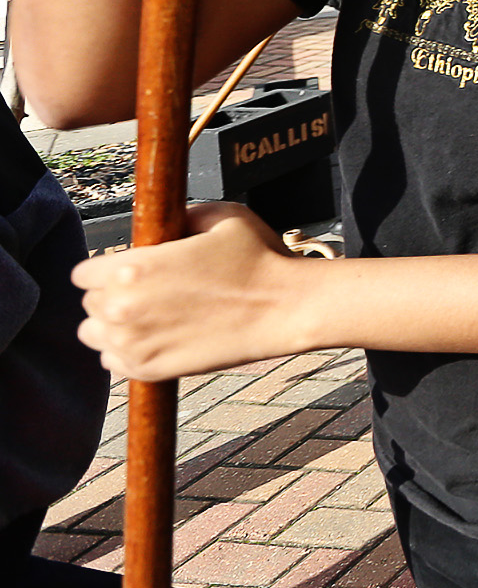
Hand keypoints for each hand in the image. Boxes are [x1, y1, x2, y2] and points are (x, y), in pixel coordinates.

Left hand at [72, 202, 303, 379]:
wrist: (286, 308)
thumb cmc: (259, 259)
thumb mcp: (221, 217)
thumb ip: (179, 218)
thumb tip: (166, 225)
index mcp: (130, 269)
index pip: (83, 273)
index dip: (106, 268)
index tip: (127, 271)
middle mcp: (122, 308)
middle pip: (90, 303)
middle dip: (113, 295)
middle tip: (150, 292)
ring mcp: (133, 344)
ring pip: (95, 334)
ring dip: (114, 326)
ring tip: (148, 317)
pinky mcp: (148, 370)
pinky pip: (112, 361)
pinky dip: (128, 351)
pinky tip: (157, 337)